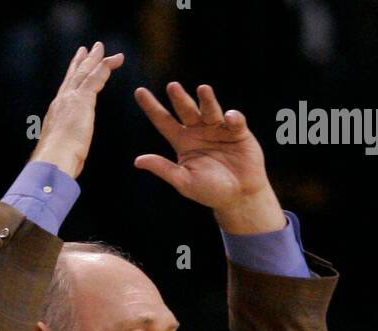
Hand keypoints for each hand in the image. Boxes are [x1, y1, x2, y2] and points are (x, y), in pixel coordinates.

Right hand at [31, 41, 123, 179]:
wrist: (52, 161)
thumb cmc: (55, 165)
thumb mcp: (59, 155)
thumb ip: (64, 152)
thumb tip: (66, 163)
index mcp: (55, 115)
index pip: (65, 93)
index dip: (71, 80)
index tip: (75, 70)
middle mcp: (60, 102)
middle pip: (72, 77)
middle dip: (80, 63)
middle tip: (86, 50)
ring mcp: (70, 99)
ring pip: (84, 73)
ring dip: (94, 59)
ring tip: (100, 47)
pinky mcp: (82, 99)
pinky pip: (96, 77)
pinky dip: (106, 67)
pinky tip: (115, 60)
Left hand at [133, 82, 285, 232]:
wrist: (240, 196)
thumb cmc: (210, 191)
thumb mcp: (184, 181)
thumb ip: (163, 168)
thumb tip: (137, 161)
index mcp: (183, 142)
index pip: (163, 121)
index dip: (151, 107)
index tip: (139, 91)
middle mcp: (199, 131)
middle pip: (186, 110)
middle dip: (179, 98)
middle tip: (172, 87)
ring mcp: (218, 129)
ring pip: (210, 110)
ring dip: (207, 100)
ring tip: (203, 89)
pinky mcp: (238, 131)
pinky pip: (235, 121)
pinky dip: (233, 118)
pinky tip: (229, 117)